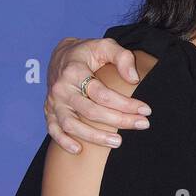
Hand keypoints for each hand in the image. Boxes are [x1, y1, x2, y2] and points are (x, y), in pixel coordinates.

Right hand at [45, 37, 149, 153]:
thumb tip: (134, 80)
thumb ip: (122, 57)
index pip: (102, 93)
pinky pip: (53, 130)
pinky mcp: (49, 111)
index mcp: (74, 71)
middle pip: (90, 111)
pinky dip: (64, 142)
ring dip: (95, 137)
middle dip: (119, 120)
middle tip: (142, 125)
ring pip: (71, 125)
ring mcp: (53, 102)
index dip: (125, 103)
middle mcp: (61, 89)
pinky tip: (79, 150)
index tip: (146, 110)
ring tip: (118, 142)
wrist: (61, 55)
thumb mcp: (106, 45)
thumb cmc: (87, 52)